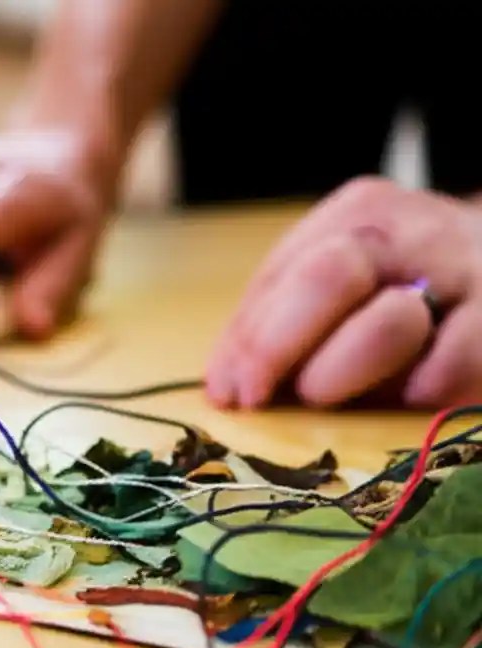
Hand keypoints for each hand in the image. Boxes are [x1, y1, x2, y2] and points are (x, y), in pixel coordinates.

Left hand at [207, 177, 481, 408]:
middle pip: (331, 280)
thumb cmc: (410, 284)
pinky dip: (420, 390)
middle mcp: (413, 232)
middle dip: (278, 349)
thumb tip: (223, 388)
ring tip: (325, 398)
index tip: (229, 392)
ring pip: (390, 323)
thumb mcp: (347, 279)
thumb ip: (280, 320)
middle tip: (261, 398)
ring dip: (340, 372)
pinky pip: (455, 363)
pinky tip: (406, 399)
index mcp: (360, 215)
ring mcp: (466, 272)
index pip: (287, 273)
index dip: (250, 340)